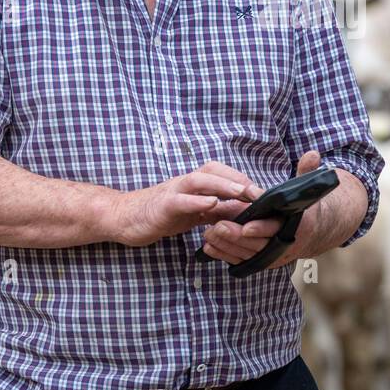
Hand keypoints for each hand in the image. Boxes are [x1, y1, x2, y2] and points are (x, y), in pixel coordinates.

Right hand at [113, 161, 263, 246]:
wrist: (124, 217)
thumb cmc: (160, 214)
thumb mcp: (194, 214)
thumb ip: (218, 212)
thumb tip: (245, 213)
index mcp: (195, 184)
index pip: (222, 174)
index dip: (243, 180)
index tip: (264, 193)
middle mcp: (185, 183)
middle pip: (214, 171)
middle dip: (238, 179)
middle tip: (259, 192)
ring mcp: (173, 192)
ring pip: (199, 181)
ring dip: (222, 184)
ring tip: (242, 192)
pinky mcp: (162, 206)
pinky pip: (181, 200)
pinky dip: (197, 201)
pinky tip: (211, 204)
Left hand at [201, 150, 324, 266]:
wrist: (313, 235)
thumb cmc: (305, 209)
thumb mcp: (308, 190)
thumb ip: (307, 173)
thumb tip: (312, 154)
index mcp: (296, 227)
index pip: (276, 228)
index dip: (261, 228)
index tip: (245, 226)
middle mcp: (283, 245)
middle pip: (257, 244)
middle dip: (236, 237)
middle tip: (217, 226)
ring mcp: (271, 256)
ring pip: (246, 254)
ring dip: (226, 245)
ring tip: (208, 234)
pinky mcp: (261, 261)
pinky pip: (241, 261)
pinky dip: (225, 254)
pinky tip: (209, 246)